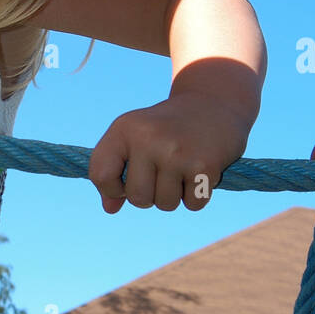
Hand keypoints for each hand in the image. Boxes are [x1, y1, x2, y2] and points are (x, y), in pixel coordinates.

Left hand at [88, 95, 250, 213]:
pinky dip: (197, 195)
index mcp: (125, 128)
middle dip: (150, 195)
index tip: (127, 181)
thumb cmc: (166, 129)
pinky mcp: (203, 165)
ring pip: (165, 204)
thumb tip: (109, 208)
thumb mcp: (134, 138)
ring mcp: (176, 152)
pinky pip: (193, 204)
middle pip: (137, 198)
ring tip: (182, 169)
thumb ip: (114, 172)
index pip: (101, 175)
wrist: (213, 104)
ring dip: (175, 196)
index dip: (112, 188)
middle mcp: (148, 138)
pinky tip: (199, 172)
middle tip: (163, 173)